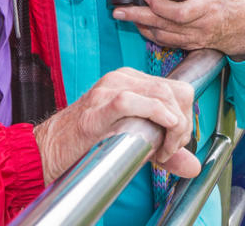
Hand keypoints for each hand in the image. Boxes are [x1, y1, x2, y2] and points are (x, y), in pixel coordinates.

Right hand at [32, 67, 200, 182]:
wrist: (49, 151)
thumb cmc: (90, 143)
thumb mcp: (136, 141)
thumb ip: (166, 151)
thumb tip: (194, 166)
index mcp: (133, 80)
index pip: (176, 88)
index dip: (186, 114)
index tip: (177, 141)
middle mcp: (123, 78)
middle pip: (173, 91)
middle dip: (182, 122)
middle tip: (171, 149)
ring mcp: (108, 89)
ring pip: (159, 94)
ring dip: (172, 125)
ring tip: (162, 150)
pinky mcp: (97, 107)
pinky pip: (131, 101)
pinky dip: (154, 114)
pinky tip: (161, 130)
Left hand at [113, 0, 244, 60]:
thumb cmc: (234, 1)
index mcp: (210, 6)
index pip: (181, 12)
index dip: (160, 7)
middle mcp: (201, 25)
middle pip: (165, 26)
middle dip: (138, 17)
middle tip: (119, 11)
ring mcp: (195, 38)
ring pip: (162, 36)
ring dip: (141, 26)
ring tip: (125, 15)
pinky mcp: (190, 45)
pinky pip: (166, 42)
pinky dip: (150, 34)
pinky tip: (140, 25)